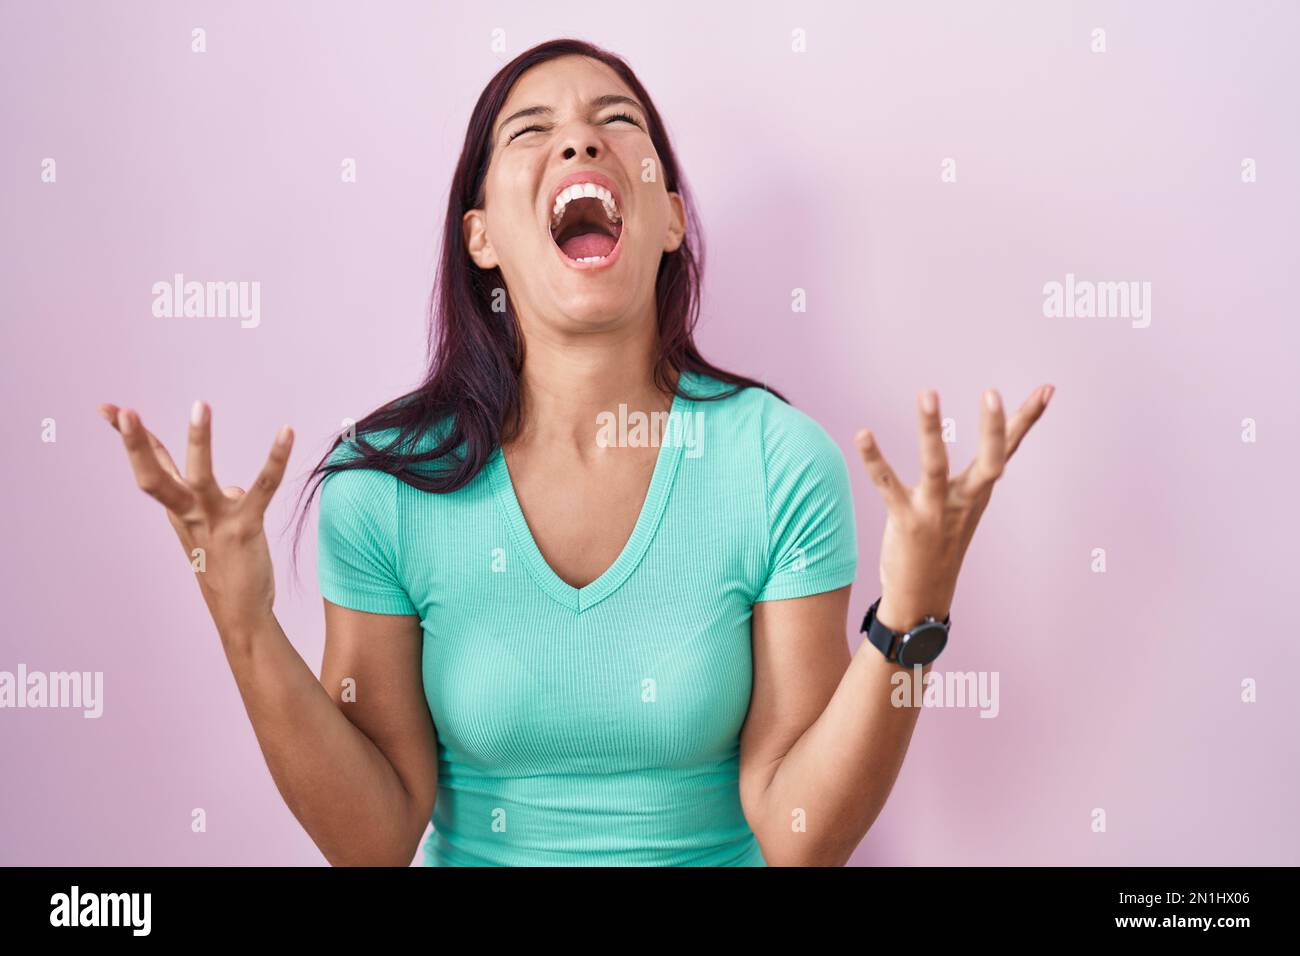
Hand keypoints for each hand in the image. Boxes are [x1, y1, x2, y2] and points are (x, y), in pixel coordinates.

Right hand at [98, 400, 293, 636]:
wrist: (240, 613)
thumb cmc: (226, 567)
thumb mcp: (214, 528)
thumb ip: (216, 500)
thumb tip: (229, 486)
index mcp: (178, 510)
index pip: (152, 465)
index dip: (132, 437)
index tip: (109, 408)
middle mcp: (189, 513)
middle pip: (154, 476)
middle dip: (136, 443)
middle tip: (123, 411)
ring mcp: (214, 520)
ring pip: (200, 476)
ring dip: (199, 440)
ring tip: (199, 405)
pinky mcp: (245, 527)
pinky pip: (262, 487)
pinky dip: (275, 458)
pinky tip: (286, 431)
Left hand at [854, 385, 1052, 631]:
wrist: (922, 600)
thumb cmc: (941, 546)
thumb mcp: (964, 508)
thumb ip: (976, 480)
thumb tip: (995, 456)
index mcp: (978, 492)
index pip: (1008, 449)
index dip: (1027, 419)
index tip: (1047, 388)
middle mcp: (963, 500)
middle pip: (989, 460)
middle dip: (995, 427)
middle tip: (992, 392)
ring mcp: (935, 512)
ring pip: (936, 466)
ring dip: (930, 429)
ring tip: (928, 393)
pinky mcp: (906, 522)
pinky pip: (888, 486)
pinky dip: (875, 460)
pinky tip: (862, 434)